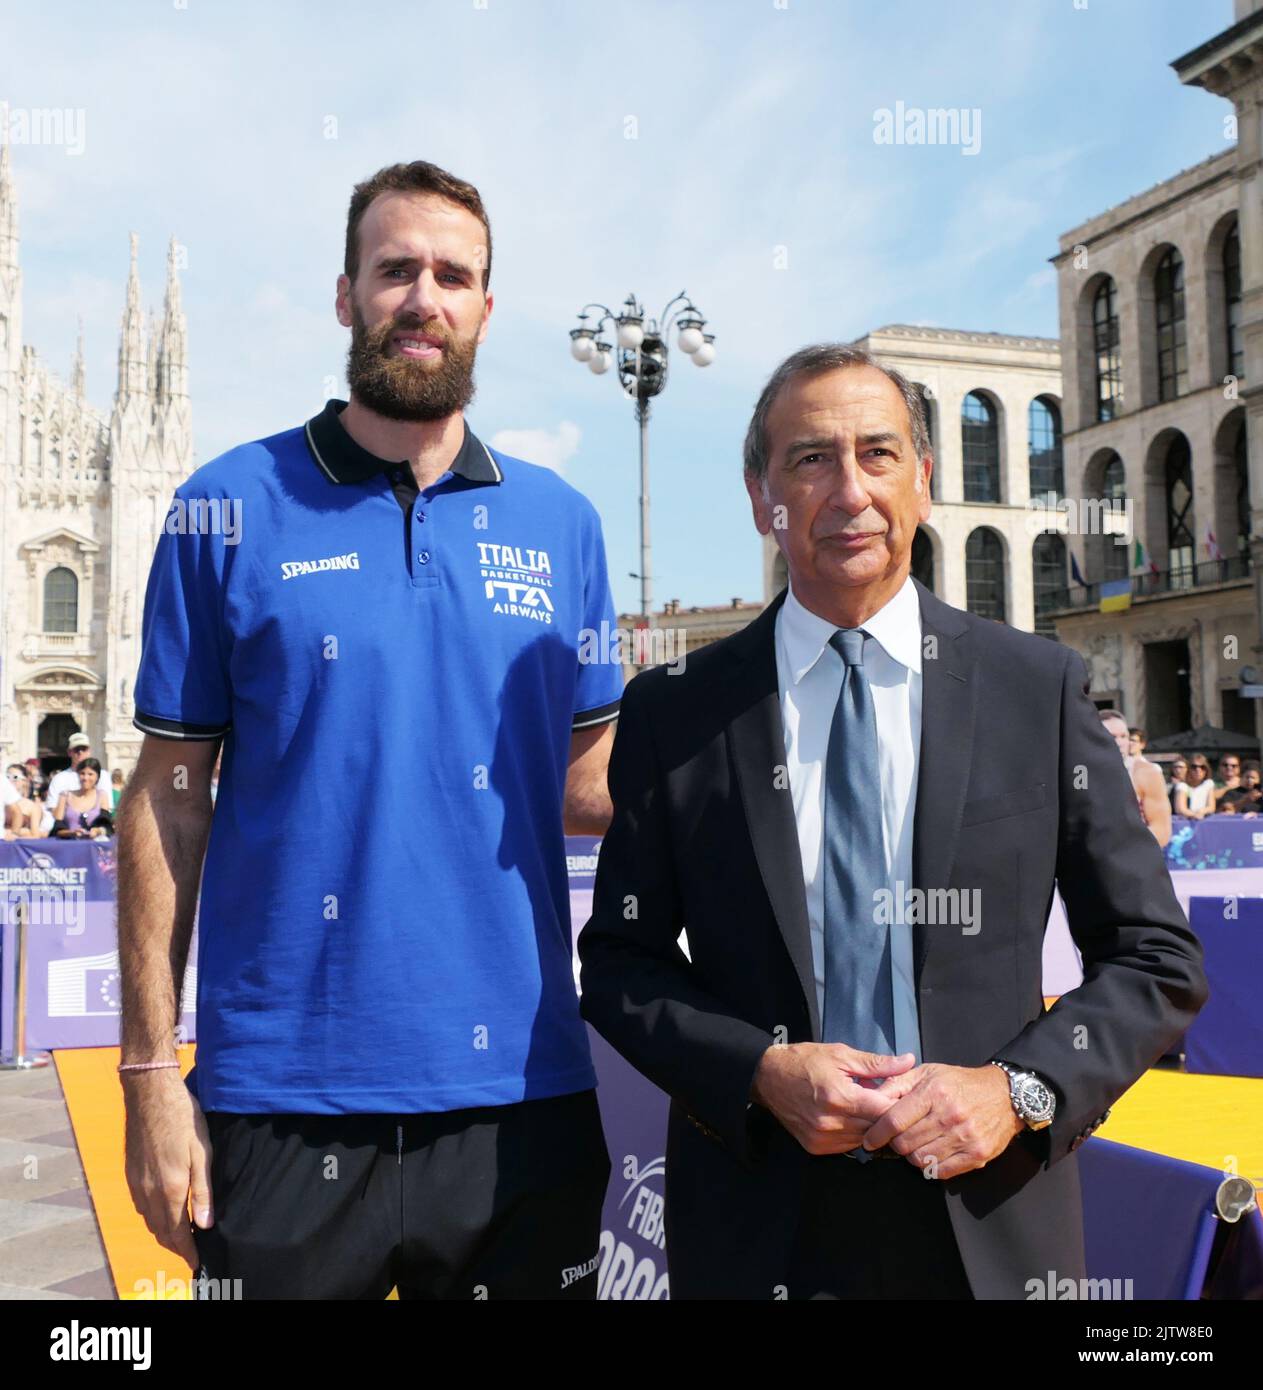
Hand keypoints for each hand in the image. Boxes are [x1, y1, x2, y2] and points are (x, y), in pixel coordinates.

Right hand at [122, 1068, 212, 1266]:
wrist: (150, 1094)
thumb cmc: (183, 1118)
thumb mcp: (203, 1152)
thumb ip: (203, 1191)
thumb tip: (205, 1225)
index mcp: (171, 1189)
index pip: (177, 1233)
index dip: (188, 1251)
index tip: (197, 1262)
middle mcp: (149, 1192)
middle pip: (161, 1231)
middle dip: (176, 1246)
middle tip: (191, 1252)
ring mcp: (136, 1183)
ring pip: (148, 1221)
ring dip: (163, 1232)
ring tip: (180, 1236)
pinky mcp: (130, 1173)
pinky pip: (140, 1207)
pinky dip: (152, 1217)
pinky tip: (162, 1211)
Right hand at [750, 1043, 916, 1154]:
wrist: (768, 1077)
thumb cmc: (804, 1061)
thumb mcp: (841, 1055)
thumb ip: (877, 1064)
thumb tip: (907, 1062)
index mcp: (840, 1096)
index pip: (884, 1111)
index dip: (897, 1104)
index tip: (902, 1095)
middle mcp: (831, 1122)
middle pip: (876, 1128)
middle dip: (885, 1115)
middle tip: (884, 1099)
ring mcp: (822, 1138)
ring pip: (864, 1140)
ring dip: (870, 1126)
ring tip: (864, 1106)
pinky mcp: (815, 1148)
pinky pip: (847, 1146)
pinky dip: (854, 1134)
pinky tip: (849, 1117)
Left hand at [860, 1062, 1021, 1178]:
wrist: (1004, 1095)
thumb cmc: (960, 1083)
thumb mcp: (927, 1072)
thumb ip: (897, 1083)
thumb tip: (872, 1098)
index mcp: (933, 1093)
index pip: (894, 1121)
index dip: (876, 1133)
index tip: (869, 1140)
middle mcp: (949, 1116)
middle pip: (905, 1143)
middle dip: (895, 1143)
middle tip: (898, 1138)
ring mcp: (964, 1138)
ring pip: (920, 1159)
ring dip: (912, 1154)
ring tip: (917, 1143)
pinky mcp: (977, 1155)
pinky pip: (941, 1172)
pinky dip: (931, 1166)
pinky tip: (933, 1152)